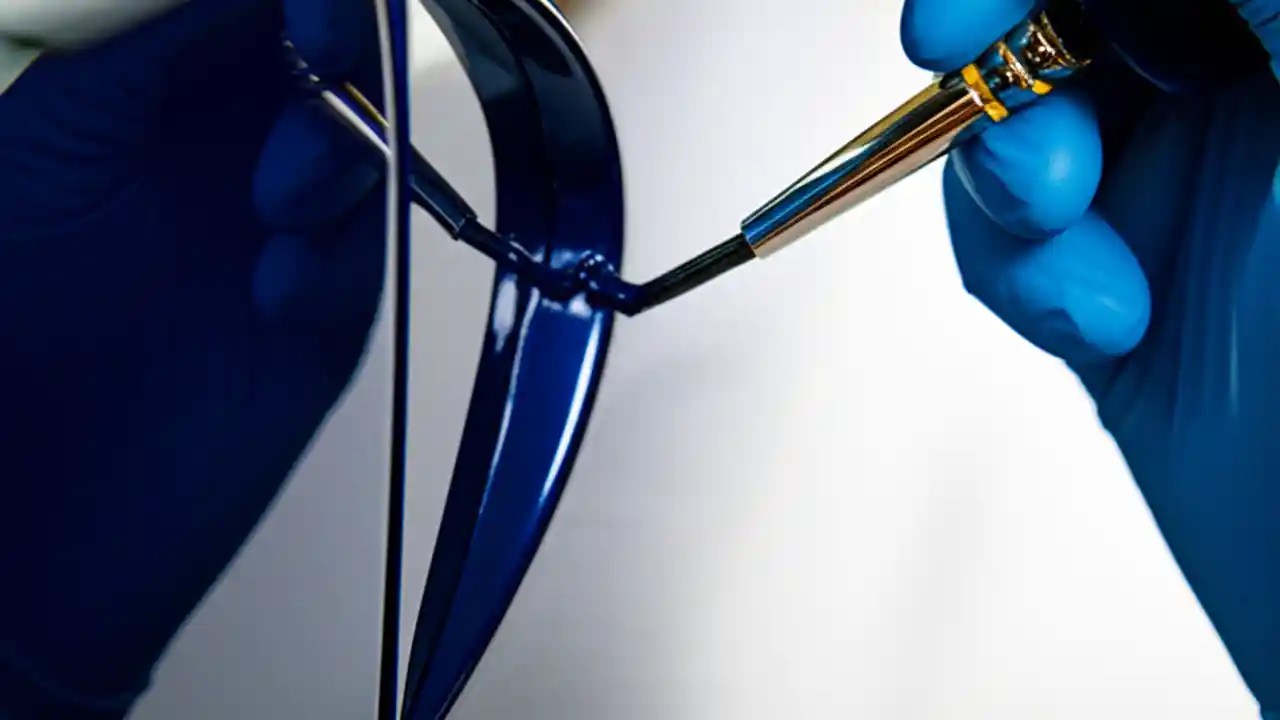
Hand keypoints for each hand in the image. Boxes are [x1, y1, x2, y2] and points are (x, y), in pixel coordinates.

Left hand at [0, 1, 384, 716]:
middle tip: (318, 53)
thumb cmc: (9, 312)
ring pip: (366, 148)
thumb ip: (153, 39)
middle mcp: (225, 151)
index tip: (309, 9)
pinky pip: (369, 257)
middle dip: (339, 45)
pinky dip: (338, 262)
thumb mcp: (60, 128)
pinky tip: (274, 298)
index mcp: (153, 91)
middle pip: (329, 58)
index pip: (249, 10)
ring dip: (339, 153)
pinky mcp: (321, 313)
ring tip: (277, 210)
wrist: (39, 503)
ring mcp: (280, 232)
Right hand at [903, 0, 1279, 712]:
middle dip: (1003, 50)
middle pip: (1068, 24)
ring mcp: (1179, 196)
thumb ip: (1247, 3)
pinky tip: (1097, 312)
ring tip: (1059, 220)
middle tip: (954, 55)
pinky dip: (1016, 273)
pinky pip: (1005, 241)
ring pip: (1014, 127)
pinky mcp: (1110, 282)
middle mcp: (1249, 101)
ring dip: (1006, 173)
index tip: (966, 7)